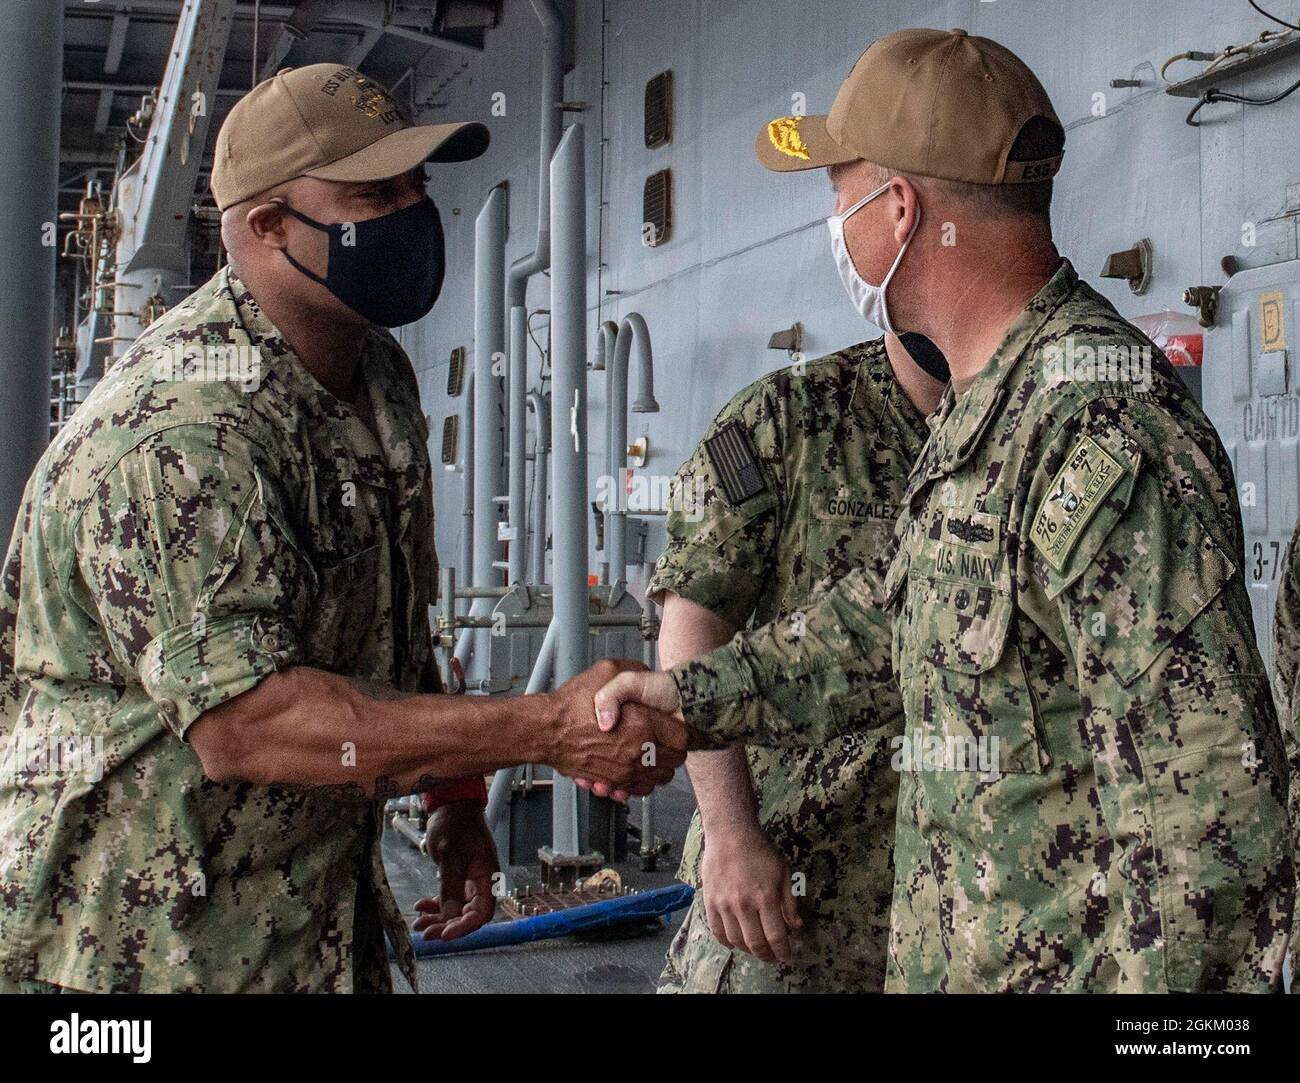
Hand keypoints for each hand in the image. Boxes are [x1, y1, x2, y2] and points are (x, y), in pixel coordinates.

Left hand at [411, 801, 498, 940]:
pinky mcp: (458, 877)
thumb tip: (449, 916)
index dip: (465, 927)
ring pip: (456, 909)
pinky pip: (449, 898)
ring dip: (438, 919)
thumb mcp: (450, 854)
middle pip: (467, 914)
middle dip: (447, 926)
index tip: (445, 934)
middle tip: (426, 933)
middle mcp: (481, 882)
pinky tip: (422, 905)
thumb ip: (450, 885)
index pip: (482, 912)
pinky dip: (436, 905)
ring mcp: (469, 880)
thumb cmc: (455, 823)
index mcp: (486, 875)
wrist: (451, 806)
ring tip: (419, 923)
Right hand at [544, 659, 686, 796]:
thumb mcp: (608, 671)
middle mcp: (637, 751)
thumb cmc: (572, 704)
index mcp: (642, 724)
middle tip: (667, 737)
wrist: (547, 731)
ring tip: (654, 752)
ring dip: (661, 766)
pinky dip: (643, 781)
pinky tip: (637, 766)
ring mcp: (626, 770)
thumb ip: (635, 672)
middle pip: (676, 760)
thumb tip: (649, 675)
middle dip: (675, 748)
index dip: (684, 730)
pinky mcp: (613, 782)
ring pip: (661, 777)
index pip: (683, 737)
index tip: (678, 725)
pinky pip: (641, 789)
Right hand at [701, 821, 801, 964]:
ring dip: (748, 950)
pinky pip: (717, 931)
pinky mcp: (709, 902)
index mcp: (766, 898)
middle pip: (756, 943)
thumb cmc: (760, 851)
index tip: (787, 956)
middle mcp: (744, 905)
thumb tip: (796, 927)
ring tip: (756, 950)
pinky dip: (727, 942)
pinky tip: (735, 943)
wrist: (730, 834)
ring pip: (736, 941)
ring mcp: (724, 905)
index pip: (775, 936)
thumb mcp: (784, 873)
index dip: (783, 951)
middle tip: (773, 958)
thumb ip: (790, 902)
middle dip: (767, 956)